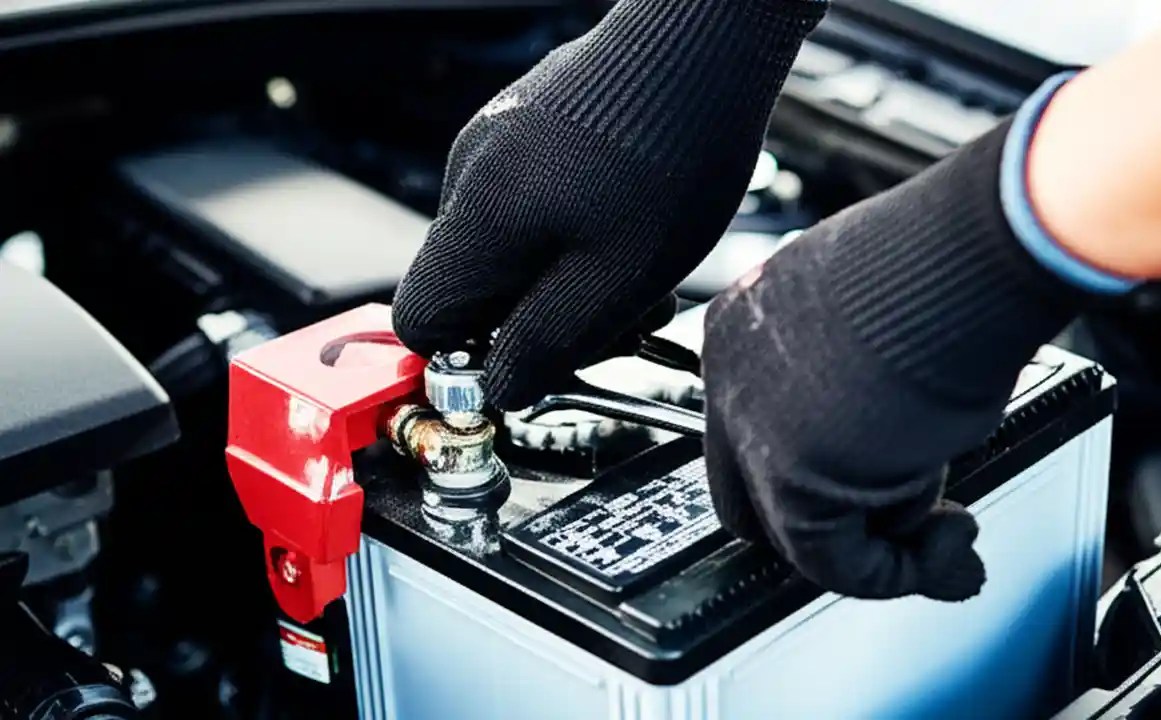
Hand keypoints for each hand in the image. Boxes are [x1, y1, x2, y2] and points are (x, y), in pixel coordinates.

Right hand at [392, 0, 825, 409]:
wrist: (704, 40)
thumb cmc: (671, 154)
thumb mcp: (617, 278)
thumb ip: (546, 341)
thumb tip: (500, 387)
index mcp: (478, 221)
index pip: (422, 320)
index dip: (471, 358)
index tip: (532, 363)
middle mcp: (470, 177)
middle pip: (471, 288)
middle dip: (539, 321)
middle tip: (618, 324)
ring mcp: (496, 145)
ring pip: (508, 249)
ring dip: (566, 280)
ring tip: (642, 276)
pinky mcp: (527, 127)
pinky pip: (529, 206)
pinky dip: (573, 235)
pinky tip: (634, 229)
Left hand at [700, 228, 989, 600]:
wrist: (964, 259)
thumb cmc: (945, 265)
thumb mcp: (881, 325)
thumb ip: (860, 389)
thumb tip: (889, 451)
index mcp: (743, 327)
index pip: (749, 432)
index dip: (817, 472)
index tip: (875, 489)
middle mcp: (731, 377)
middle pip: (755, 493)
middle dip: (836, 523)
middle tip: (912, 525)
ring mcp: (753, 427)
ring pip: (797, 533)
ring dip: (881, 546)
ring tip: (947, 525)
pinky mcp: (792, 476)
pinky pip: (835, 562)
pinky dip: (896, 571)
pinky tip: (946, 538)